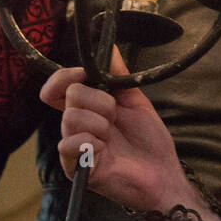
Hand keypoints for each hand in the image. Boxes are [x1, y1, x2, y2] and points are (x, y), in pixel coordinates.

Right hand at [40, 46, 181, 210]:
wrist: (163, 173)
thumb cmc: (149, 140)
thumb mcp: (135, 101)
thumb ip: (119, 76)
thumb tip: (109, 47)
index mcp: (86, 109)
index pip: (57, 86)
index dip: (67, 75)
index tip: (85, 74)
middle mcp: (75, 126)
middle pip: (70, 95)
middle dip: (101, 102)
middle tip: (116, 118)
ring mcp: (74, 147)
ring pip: (71, 117)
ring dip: (101, 123)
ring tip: (112, 137)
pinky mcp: (75, 168)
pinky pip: (70, 143)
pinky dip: (92, 142)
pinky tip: (105, 152)